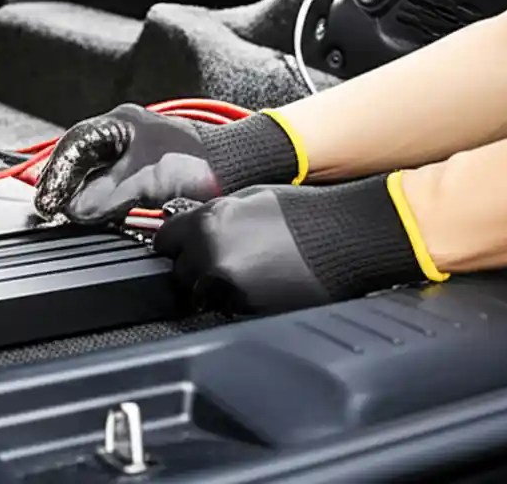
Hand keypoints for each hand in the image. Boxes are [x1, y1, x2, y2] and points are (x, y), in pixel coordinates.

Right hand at [34, 104, 301, 223]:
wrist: (236, 169)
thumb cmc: (199, 160)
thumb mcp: (146, 178)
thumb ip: (106, 193)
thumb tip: (73, 210)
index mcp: (118, 123)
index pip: (73, 146)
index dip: (57, 175)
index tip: (48, 202)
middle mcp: (120, 134)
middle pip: (78, 160)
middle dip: (63, 185)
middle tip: (49, 209)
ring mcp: (130, 154)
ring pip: (92, 175)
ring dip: (79, 195)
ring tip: (66, 214)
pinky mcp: (140, 175)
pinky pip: (108, 188)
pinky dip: (97, 202)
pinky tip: (93, 215)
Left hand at [153, 177, 431, 313]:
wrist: (342, 237)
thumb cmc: (301, 213)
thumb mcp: (248, 199)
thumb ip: (214, 215)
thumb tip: (192, 229)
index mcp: (207, 223)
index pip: (164, 241)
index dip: (174, 244)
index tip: (180, 248)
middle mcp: (210, 255)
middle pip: (178, 271)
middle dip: (192, 267)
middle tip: (217, 261)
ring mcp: (228, 285)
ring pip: (201, 293)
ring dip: (213, 286)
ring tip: (243, 273)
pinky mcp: (248, 307)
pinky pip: (227, 306)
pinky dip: (236, 299)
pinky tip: (259, 284)